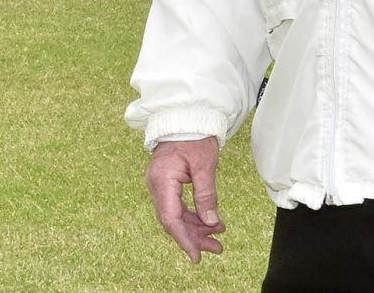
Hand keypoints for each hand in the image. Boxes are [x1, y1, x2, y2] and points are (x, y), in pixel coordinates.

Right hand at [146, 137, 224, 261]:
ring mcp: (160, 184)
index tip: (197, 256)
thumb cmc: (194, 136)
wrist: (186, 117)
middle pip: (172, 220)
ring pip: (175, 215)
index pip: (170, 218)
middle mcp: (156, 185)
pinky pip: (177, 206)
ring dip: (195, 227)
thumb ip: (206, 195)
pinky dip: (193, 215)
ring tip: (217, 236)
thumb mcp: (205, 165)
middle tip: (216, 248)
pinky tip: (209, 221)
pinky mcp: (166, 183)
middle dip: (194, 236)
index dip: (183, 239)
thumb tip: (211, 223)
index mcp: (162, 180)